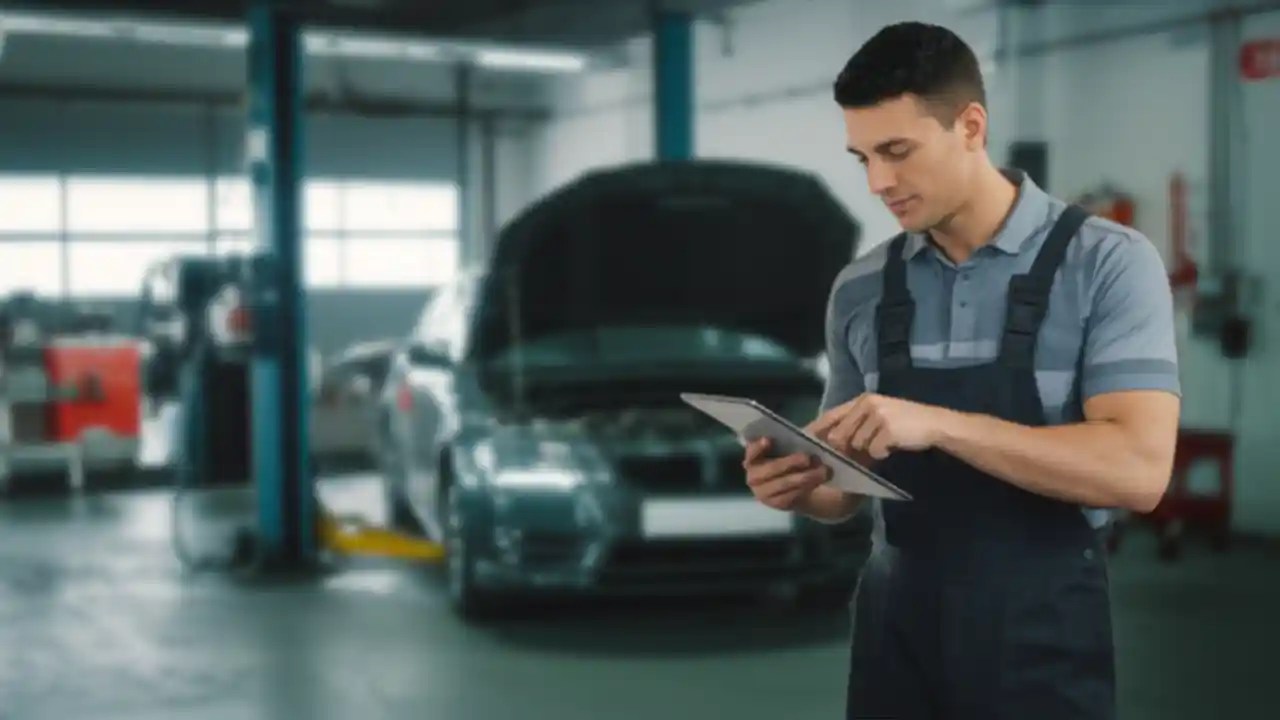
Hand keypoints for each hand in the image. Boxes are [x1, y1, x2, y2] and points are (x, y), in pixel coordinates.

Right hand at [742, 437, 830, 510]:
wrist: (793, 485)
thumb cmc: (788, 459)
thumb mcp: (786, 449)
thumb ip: (788, 443)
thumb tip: (806, 438)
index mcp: (752, 458)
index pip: (751, 452)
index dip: (758, 447)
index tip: (769, 440)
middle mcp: (752, 476)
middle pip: (771, 468)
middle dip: (790, 462)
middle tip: (808, 458)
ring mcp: (762, 492)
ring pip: (783, 483)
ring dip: (805, 477)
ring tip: (823, 471)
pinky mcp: (775, 503)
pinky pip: (791, 496)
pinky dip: (806, 487)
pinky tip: (818, 481)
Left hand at [809, 393, 952, 460]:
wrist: (935, 424)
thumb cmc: (905, 424)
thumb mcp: (878, 417)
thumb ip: (857, 425)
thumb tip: (832, 442)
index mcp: (863, 400)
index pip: (832, 415)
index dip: (817, 429)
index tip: (804, 440)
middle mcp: (868, 404)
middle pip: (841, 434)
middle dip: (845, 448)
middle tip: (860, 451)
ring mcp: (878, 416)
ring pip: (857, 444)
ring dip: (869, 449)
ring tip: (886, 442)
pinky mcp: (888, 429)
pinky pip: (874, 451)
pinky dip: (882, 453)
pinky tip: (894, 445)